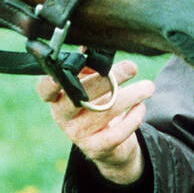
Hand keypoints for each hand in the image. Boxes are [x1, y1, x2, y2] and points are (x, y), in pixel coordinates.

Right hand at [35, 59, 153, 184]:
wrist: (109, 144)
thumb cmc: (97, 105)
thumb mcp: (90, 84)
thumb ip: (88, 65)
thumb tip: (90, 45)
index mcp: (57, 97)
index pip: (45, 90)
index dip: (50, 82)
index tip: (64, 70)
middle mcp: (63, 116)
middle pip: (81, 95)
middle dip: (107, 79)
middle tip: (131, 67)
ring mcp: (78, 134)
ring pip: (105, 112)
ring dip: (131, 96)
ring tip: (148, 87)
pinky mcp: (96, 148)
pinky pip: (116, 133)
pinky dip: (133, 118)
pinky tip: (141, 107)